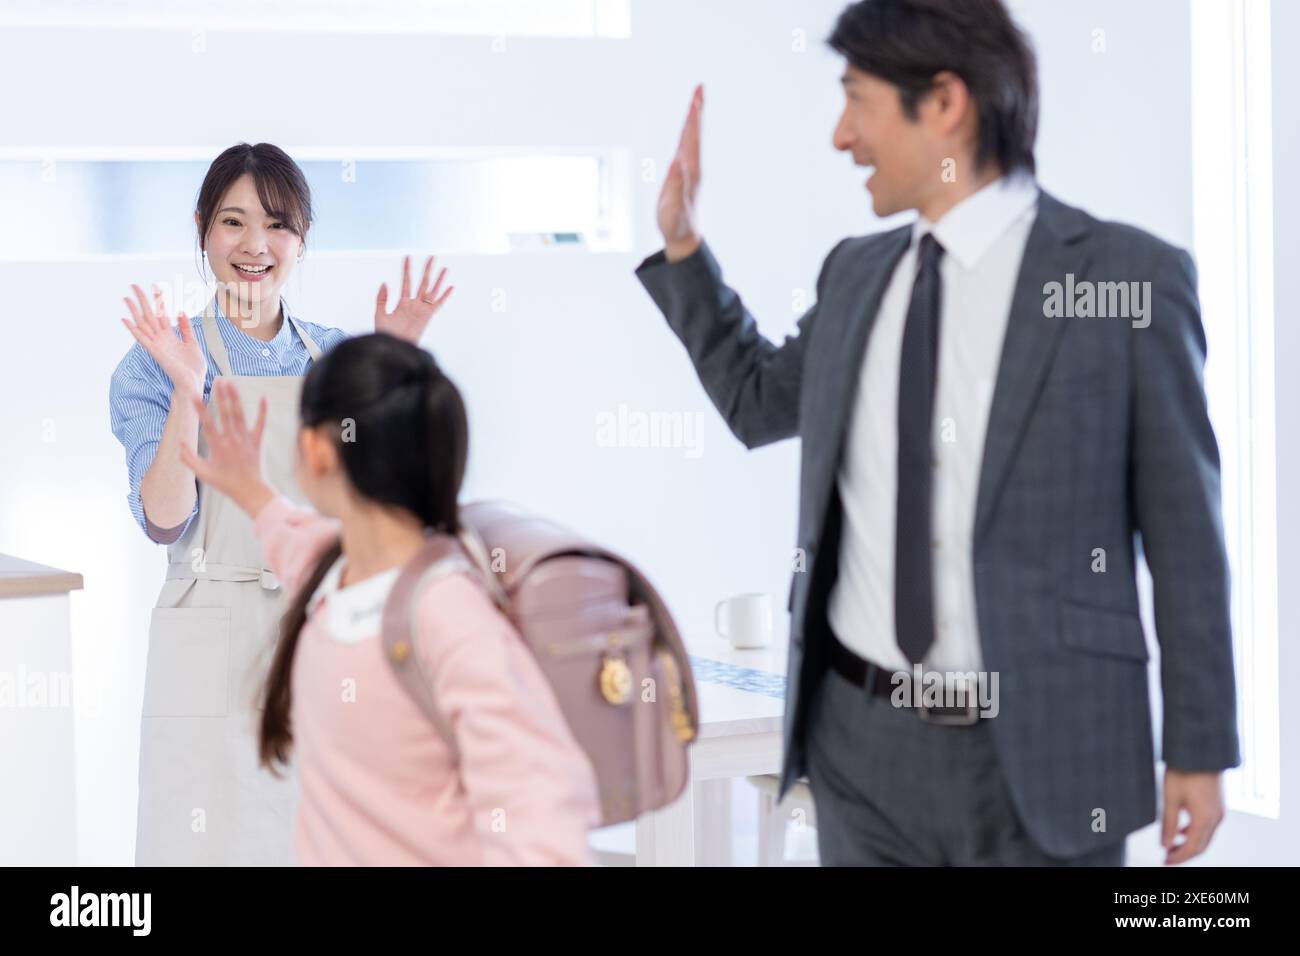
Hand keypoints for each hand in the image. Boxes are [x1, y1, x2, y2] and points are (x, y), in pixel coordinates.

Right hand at [120, 284, 205, 395]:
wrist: (193, 382)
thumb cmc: (193, 367)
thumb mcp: (193, 343)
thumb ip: (186, 329)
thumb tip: (181, 313)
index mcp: (170, 336)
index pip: (161, 314)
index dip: (158, 300)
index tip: (154, 286)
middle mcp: (161, 338)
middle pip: (149, 315)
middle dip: (142, 300)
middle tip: (134, 285)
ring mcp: (157, 344)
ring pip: (143, 324)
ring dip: (134, 311)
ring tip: (126, 298)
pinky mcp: (155, 352)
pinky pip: (142, 339)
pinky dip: (133, 329)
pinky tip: (125, 319)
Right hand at [179, 378, 275, 517]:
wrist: (251, 492)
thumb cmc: (226, 484)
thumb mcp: (203, 474)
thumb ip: (189, 458)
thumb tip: (180, 441)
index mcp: (218, 448)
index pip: (207, 424)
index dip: (200, 409)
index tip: (193, 394)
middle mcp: (232, 441)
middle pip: (226, 414)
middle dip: (221, 396)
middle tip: (218, 380)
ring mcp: (246, 441)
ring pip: (240, 415)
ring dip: (235, 398)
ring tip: (231, 382)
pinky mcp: (258, 442)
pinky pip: (261, 424)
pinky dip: (263, 411)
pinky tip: (263, 397)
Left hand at [374, 255, 452, 343]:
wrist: (394, 347)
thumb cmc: (386, 334)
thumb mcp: (379, 314)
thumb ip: (381, 299)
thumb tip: (385, 282)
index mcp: (403, 303)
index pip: (406, 282)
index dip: (406, 269)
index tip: (407, 256)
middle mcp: (414, 304)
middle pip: (422, 283)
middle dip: (427, 270)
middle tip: (432, 257)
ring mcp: (422, 310)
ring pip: (432, 291)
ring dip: (438, 280)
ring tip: (444, 268)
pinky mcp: (428, 317)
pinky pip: (438, 304)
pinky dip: (445, 296)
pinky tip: (450, 287)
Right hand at [657, 84, 703, 261]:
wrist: (684, 237)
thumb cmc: (676, 224)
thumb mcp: (673, 206)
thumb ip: (676, 185)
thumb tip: (677, 161)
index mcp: (691, 171)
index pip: (692, 139)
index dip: (694, 118)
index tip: (696, 98)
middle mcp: (693, 167)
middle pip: (695, 133)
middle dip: (697, 110)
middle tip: (700, 88)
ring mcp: (689, 171)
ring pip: (692, 139)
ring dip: (694, 119)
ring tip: (696, 101)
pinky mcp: (684, 175)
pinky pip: (686, 147)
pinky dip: (687, 133)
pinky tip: (687, 129)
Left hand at [1160, 768, 1225, 863]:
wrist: (1201, 752)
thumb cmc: (1184, 771)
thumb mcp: (1171, 798)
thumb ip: (1168, 824)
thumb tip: (1164, 845)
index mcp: (1205, 819)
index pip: (1193, 848)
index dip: (1178, 858)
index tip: (1164, 862)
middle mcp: (1216, 818)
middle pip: (1201, 846)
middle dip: (1184, 854)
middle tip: (1166, 858)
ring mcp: (1219, 812)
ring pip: (1205, 837)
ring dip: (1189, 844)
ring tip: (1171, 846)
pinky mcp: (1217, 805)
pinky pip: (1208, 826)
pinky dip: (1195, 833)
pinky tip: (1182, 831)